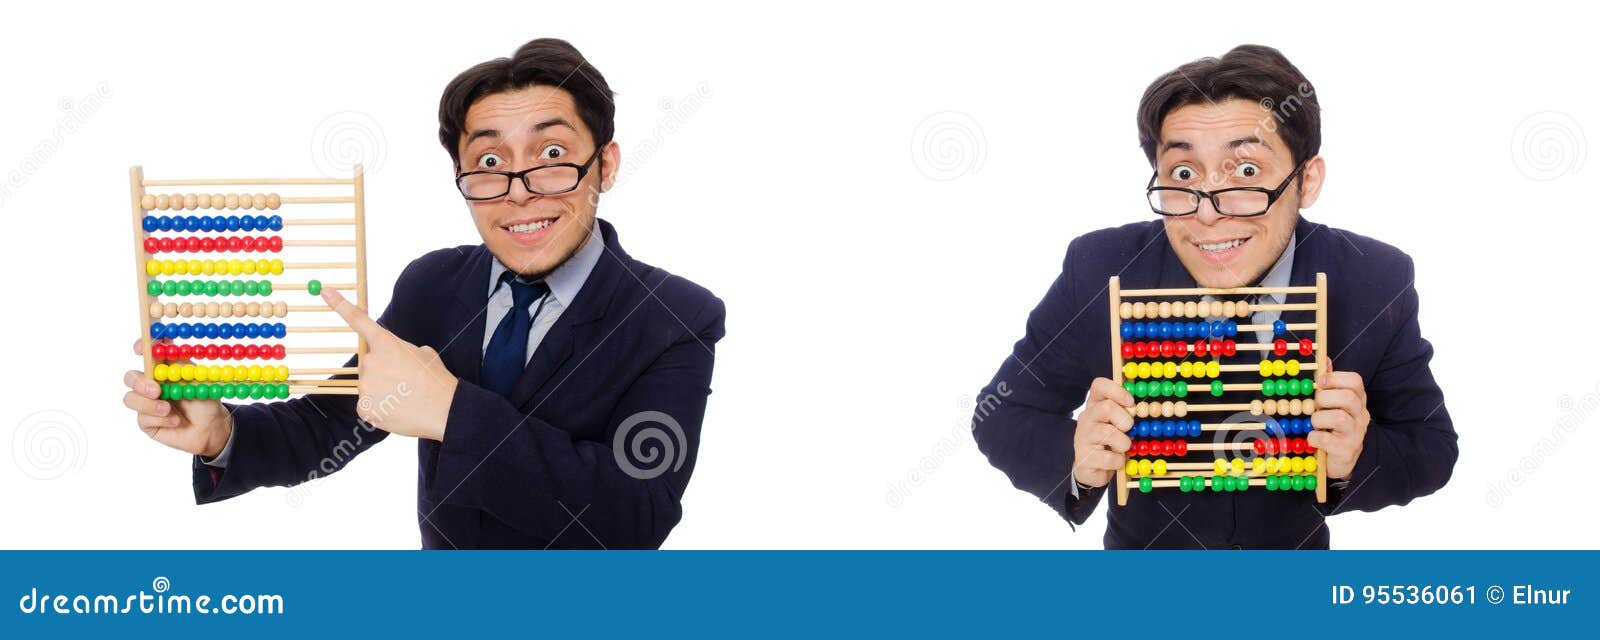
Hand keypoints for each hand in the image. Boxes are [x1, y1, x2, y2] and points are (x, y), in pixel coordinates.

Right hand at [122, 338, 232, 457]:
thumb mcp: (198, 380)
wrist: (210, 428)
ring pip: (130, 398)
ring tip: (168, 410)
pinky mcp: (146, 421)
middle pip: (130, 377)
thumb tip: (166, 347)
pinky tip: (175, 421)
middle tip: (156, 391)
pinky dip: (161, 420)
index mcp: (164, 369)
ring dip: (149, 405)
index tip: (141, 348)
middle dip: (139, 382)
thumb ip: (180, 365)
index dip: (141, 346)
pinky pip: (142, 418)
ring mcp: (146, 403)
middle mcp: (151, 384)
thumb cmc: (205, 401)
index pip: (148, 353)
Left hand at [322, 288, 457, 440]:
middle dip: (383, 369)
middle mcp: (371, 362)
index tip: (325, 291)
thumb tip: (393, 356)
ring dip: (382, 389)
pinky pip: (367, 404)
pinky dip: (380, 407)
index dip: (340, 305)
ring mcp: (365, 386)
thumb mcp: (423, 353)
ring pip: (369, 384)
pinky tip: (398, 408)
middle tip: (405, 380)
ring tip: (405, 396)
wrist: (445, 411)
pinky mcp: (363, 408)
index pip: (358, 320)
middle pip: (369, 362)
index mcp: (386, 344)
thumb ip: (401, 349)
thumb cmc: (436, 381)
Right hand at [1070, 377, 1135, 488]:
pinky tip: (1116, 462)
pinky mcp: (1084, 457)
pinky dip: (1119, 461)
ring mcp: (1083, 437)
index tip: (1131, 403)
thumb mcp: (1118, 426)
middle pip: (1106, 407)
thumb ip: (1127, 414)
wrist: (1092, 471)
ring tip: (1123, 448)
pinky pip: (1109, 457)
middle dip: (1125, 420)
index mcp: (1095, 406)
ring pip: (1108, 433)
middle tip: (1129, 429)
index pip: (1099, 386)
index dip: (1117, 391)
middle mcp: (1087, 418)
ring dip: (1124, 443)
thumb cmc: (1110, 444)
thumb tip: (1148, 408)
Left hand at [1309, 359, 1368, 479]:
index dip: (1335, 378)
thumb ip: (1329, 384)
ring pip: (1339, 418)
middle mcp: (1361, 416)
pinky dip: (1315, 437)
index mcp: (1357, 400)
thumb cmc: (1334, 427)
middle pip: (1349, 398)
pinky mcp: (1347, 450)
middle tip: (1316, 405)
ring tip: (1314, 423)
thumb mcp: (1333, 405)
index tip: (1318, 382)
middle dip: (1325, 398)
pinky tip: (1312, 438)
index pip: (1356, 381)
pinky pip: (1328, 440)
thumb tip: (1324, 359)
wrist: (1343, 460)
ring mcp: (1356, 434)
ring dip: (1319, 418)